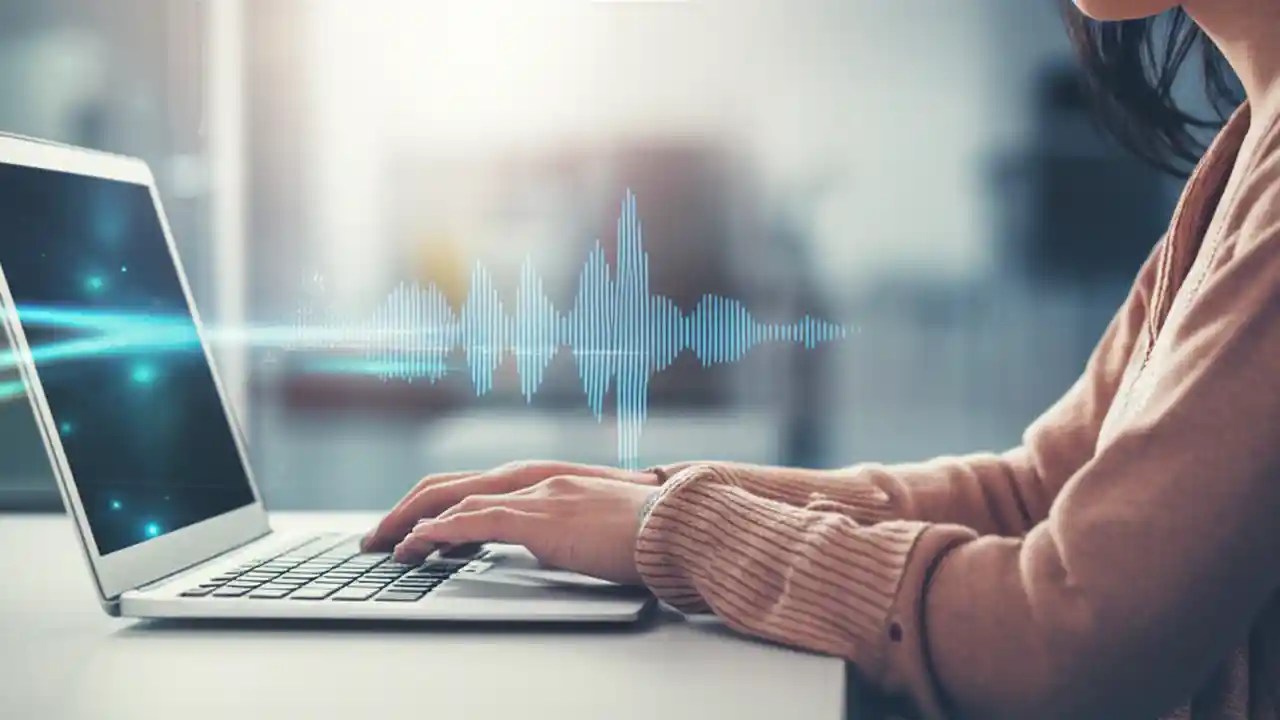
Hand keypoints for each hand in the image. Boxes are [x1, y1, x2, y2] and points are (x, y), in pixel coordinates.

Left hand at [362, 461, 659, 551]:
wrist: (678, 525)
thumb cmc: (645, 530)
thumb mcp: (592, 526)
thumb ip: (562, 528)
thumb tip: (543, 545)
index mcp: (546, 480)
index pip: (474, 486)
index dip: (433, 504)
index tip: (407, 527)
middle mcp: (535, 480)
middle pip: (453, 486)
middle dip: (409, 510)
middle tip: (378, 537)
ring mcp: (538, 494)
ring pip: (457, 501)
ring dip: (414, 524)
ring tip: (385, 547)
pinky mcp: (542, 518)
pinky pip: (477, 522)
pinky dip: (441, 532)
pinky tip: (417, 545)